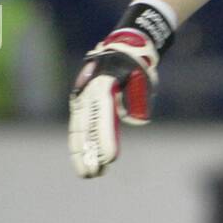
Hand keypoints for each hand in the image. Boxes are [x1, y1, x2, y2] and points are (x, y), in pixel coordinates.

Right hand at [68, 29, 158, 178]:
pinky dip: (83, 145)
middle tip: (93, 174)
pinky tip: (88, 161)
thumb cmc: (136, 65)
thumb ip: (139, 99)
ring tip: (89, 174)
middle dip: (88, 153)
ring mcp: (82, 99)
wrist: (122, 48)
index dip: (105, 139)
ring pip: (79, 131)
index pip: (103, 117)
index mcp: (103, 85)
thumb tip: (133, 120)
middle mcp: (88, 93)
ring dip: (83, 153)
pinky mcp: (82, 105)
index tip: (110, 159)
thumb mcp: (143, 78)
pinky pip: (80, 128)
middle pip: (85, 128)